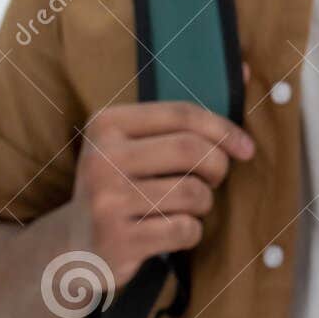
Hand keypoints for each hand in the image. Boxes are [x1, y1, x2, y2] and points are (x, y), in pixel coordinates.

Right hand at [66, 99, 254, 285]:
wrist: (71, 249)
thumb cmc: (119, 186)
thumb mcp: (132, 144)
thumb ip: (183, 115)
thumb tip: (247, 68)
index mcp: (107, 124)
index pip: (182, 114)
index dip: (224, 129)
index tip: (246, 148)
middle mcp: (101, 159)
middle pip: (191, 150)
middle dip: (218, 166)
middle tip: (215, 179)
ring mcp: (106, 202)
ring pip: (192, 193)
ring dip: (204, 203)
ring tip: (189, 207)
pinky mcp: (116, 241)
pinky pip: (184, 229)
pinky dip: (191, 232)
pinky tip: (173, 231)